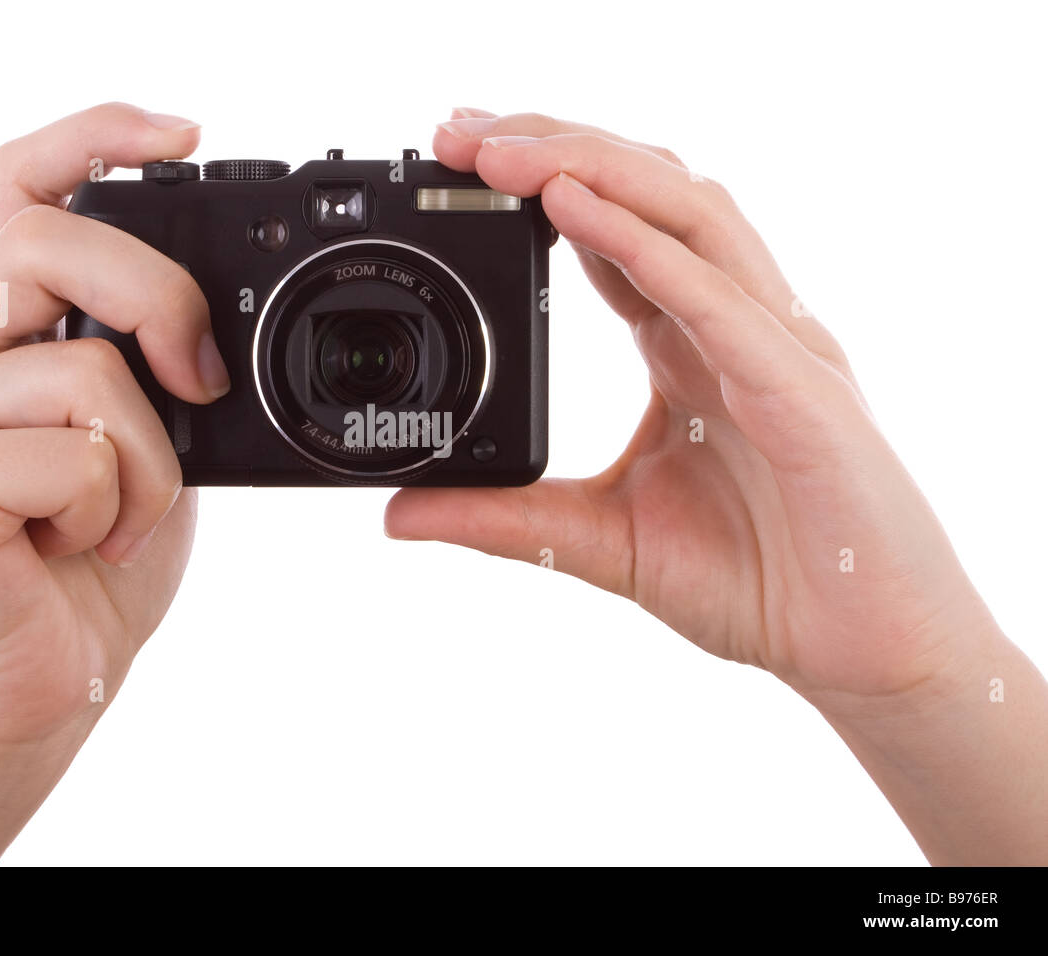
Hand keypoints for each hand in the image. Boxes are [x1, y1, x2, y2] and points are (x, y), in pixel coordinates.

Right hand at [0, 102, 226, 746]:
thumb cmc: (91, 563)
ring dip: (150, 459)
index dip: (95, 138)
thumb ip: (150, 369)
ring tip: (119, 517)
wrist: (38, 691)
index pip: (19, 188)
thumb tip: (208, 323)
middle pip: (50, 238)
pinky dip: (119, 506)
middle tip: (199, 381)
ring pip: (85, 364)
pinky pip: (74, 449)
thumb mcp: (145, 442)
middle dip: (159, 298)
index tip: (184, 135)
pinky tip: (78, 546)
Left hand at [388, 108, 991, 707]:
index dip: (542, 187)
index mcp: (688, 348)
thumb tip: (398, 514)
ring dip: (598, 171)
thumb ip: (505, 520)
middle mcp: (732, 328)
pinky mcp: (802, 391)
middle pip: (649, 197)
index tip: (459, 165)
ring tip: (510, 150)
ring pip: (692, 215)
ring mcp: (772, 348)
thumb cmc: (758, 582)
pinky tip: (583, 216)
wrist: (860, 649)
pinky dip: (654, 251)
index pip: (614, 235)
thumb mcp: (597, 541)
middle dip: (558, 148)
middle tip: (464, 131)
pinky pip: (726, 303)